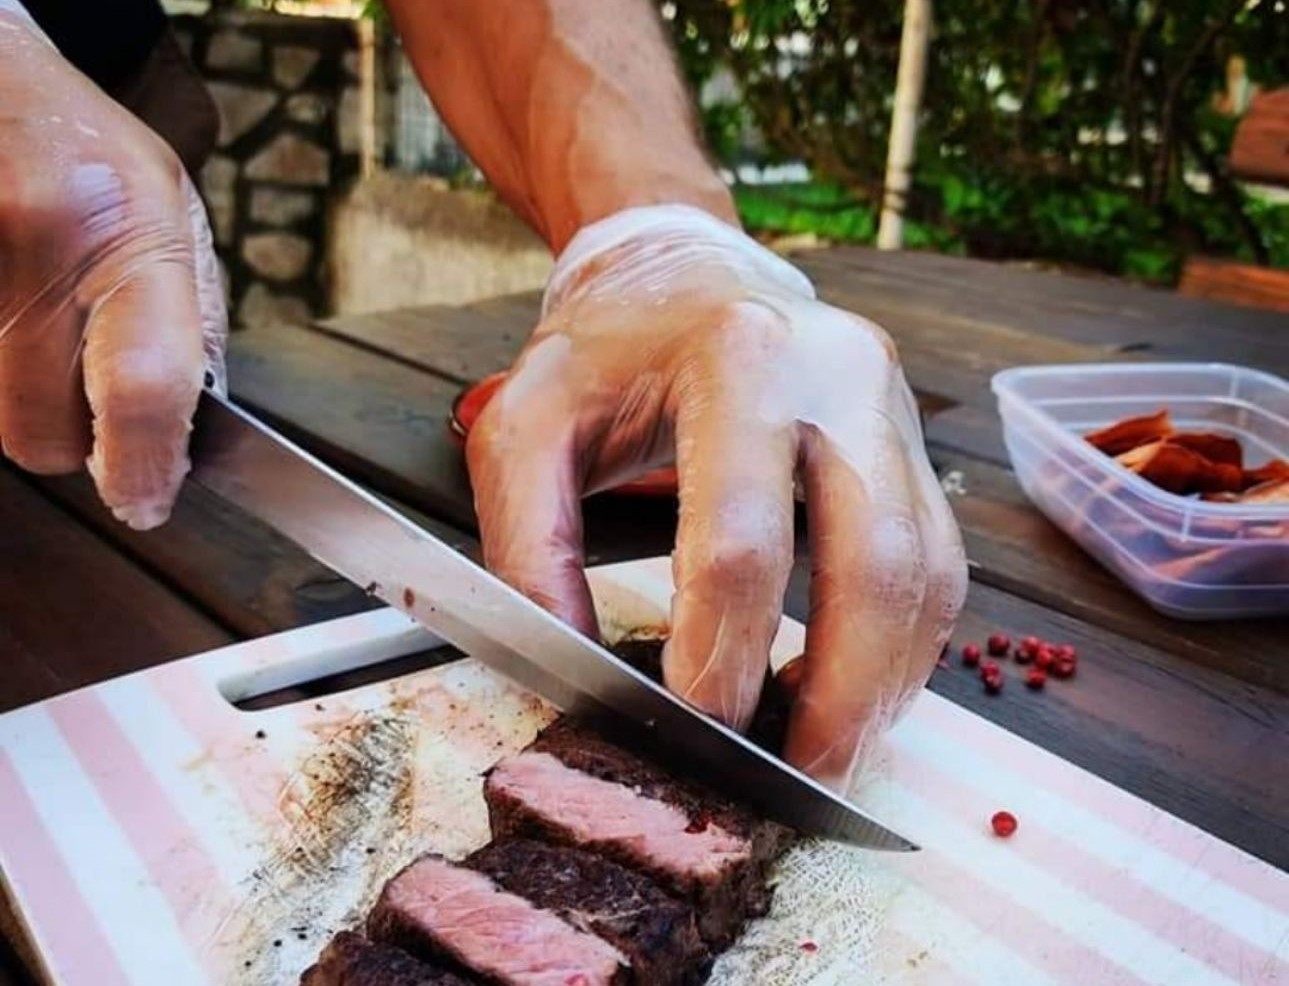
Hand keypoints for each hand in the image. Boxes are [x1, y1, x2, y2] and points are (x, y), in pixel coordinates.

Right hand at [0, 9, 225, 528]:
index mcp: (125, 234)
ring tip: (33, 321)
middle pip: (41, 432)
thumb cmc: (93, 153)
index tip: (146, 500)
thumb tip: (183, 440)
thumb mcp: (176, 218)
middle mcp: (35, 244)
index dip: (142, 464)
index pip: (145, 386)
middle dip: (70, 433)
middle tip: (80, 376)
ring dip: (17, 398)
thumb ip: (191, 326)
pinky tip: (2, 313)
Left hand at [468, 205, 967, 790]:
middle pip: (877, 567)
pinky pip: (939, 563)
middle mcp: (839, 377)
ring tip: (826, 752)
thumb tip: (576, 673)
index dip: (723, 656)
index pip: (745, 540)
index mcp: (737, 360)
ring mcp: (891, 409)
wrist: (684, 269)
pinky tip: (854, 690)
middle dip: (840, 697)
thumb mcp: (525, 427)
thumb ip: (531, 549)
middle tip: (793, 781)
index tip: (695, 731)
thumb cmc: (604, 351)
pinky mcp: (914, 443)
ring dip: (885, 685)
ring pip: (928, 575)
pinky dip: (905, 647)